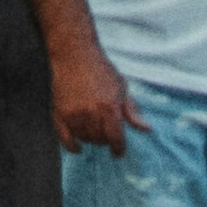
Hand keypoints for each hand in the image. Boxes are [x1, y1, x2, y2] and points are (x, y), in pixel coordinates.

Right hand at [46, 33, 134, 160]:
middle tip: (106, 132)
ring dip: (91, 139)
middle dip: (106, 140)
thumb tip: (147, 130)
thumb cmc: (101, 69)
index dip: (119, 148)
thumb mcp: (122, 88)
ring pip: (85, 139)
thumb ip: (133, 111)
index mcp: (109, 108)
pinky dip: (72, 146)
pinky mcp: (59, 113)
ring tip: (94, 130)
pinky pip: (65, 139)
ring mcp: (74, 114)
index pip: (116, 139)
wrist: (75, 54)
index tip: (119, 152)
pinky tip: (78, 147)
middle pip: (100, 140)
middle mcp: (91, 114)